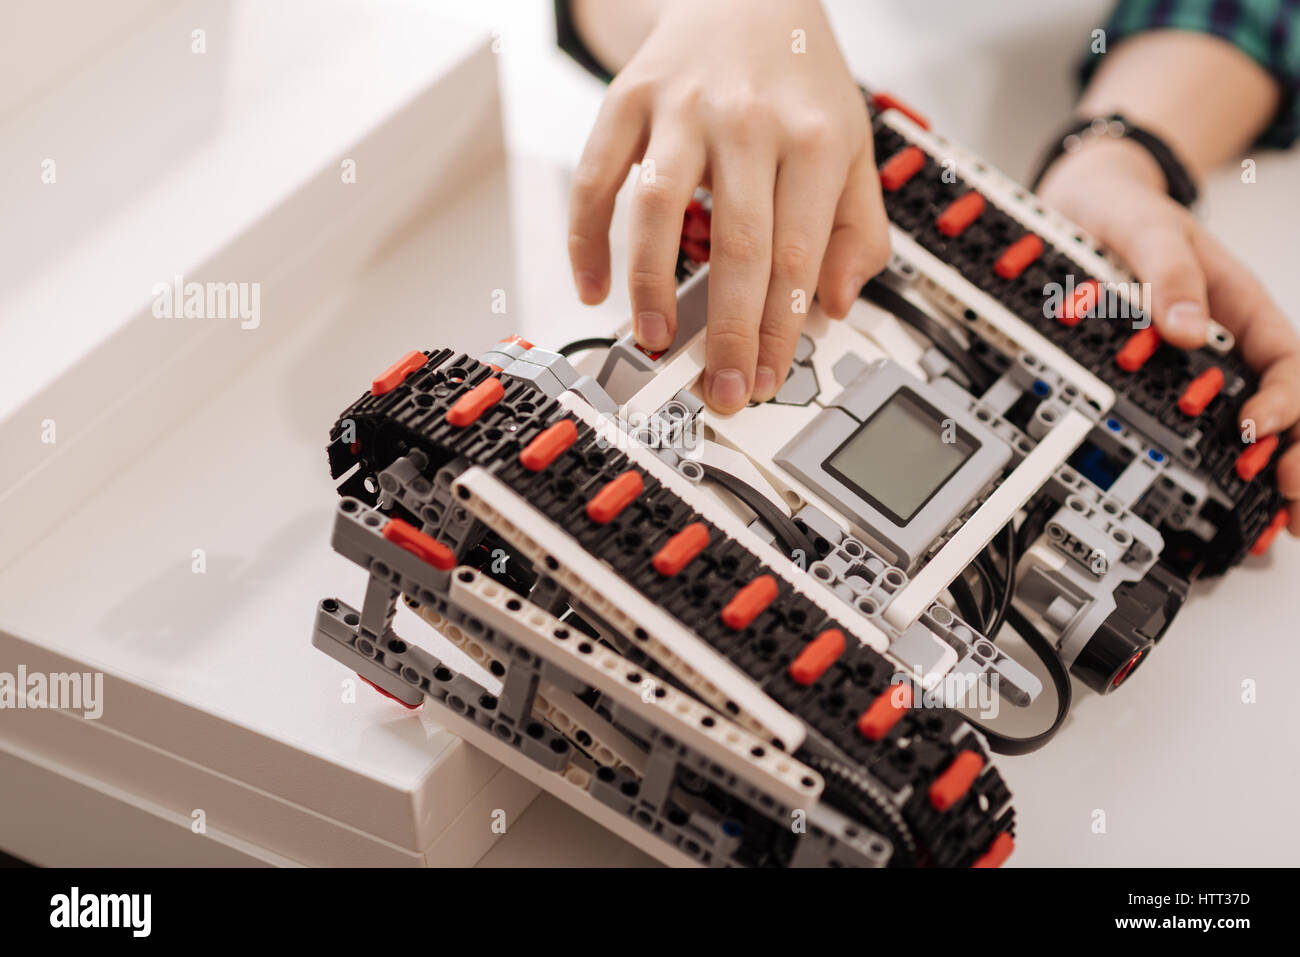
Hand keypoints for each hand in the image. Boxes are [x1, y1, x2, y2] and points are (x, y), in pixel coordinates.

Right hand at [567, 0, 889, 411]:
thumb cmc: (799, 80)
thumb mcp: (852, 146)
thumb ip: (857, 227)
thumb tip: (833, 302)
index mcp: (812, 139)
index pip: (796, 256)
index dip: (779, 329)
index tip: (766, 377)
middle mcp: (747, 121)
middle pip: (737, 243)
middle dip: (727, 330)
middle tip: (719, 386)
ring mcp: (681, 108)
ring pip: (656, 207)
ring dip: (650, 283)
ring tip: (654, 338)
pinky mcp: (628, 100)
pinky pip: (597, 176)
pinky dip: (587, 236)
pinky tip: (594, 285)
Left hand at [1037, 137, 1299, 535]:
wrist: (1088, 206)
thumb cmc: (1126, 212)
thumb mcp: (1147, 227)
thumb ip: (1168, 272)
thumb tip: (1183, 328)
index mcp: (1239, 305)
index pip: (1283, 359)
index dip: (1282, 397)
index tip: (1258, 425)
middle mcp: (1231, 340)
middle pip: (1286, 401)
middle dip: (1298, 448)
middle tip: (1290, 493)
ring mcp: (1207, 364)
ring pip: (1261, 422)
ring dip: (1279, 465)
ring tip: (1288, 517)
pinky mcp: (1176, 379)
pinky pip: (1213, 425)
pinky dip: (1235, 464)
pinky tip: (1244, 500)